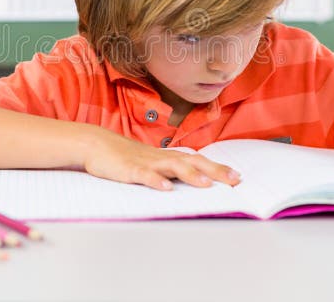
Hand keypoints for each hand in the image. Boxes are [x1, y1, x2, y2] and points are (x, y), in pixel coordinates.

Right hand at [82, 129, 240, 190]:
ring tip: (206, 184)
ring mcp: (146, 163)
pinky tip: (166, 189)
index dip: (217, 168)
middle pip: (193, 162)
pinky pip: (145, 176)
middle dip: (214, 171)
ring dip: (190, 175)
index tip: (237, 177)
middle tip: (234, 180)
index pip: (198, 161)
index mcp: (167, 157)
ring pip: (172, 167)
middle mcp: (161, 158)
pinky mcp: (129, 170)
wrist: (96, 144)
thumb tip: (191, 179)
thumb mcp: (151, 163)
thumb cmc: (125, 156)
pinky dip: (156, 181)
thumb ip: (170, 170)